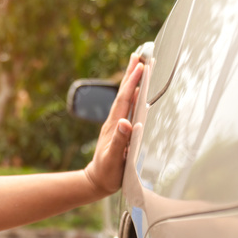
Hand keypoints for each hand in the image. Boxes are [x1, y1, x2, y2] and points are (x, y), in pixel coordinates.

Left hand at [83, 53, 144, 195]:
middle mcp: (115, 121)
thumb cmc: (106, 173)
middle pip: (124, 93)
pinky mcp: (119, 130)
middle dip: (131, 74)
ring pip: (126, 99)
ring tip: (138, 67)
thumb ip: (119, 141)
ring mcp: (117, 125)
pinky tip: (137, 93)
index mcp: (114, 125)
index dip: (133, 82)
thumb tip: (125, 122)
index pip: (125, 99)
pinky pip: (127, 108)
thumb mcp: (113, 158)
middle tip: (138, 55)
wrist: (96, 181)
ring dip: (132, 82)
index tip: (140, 66)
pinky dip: (133, 97)